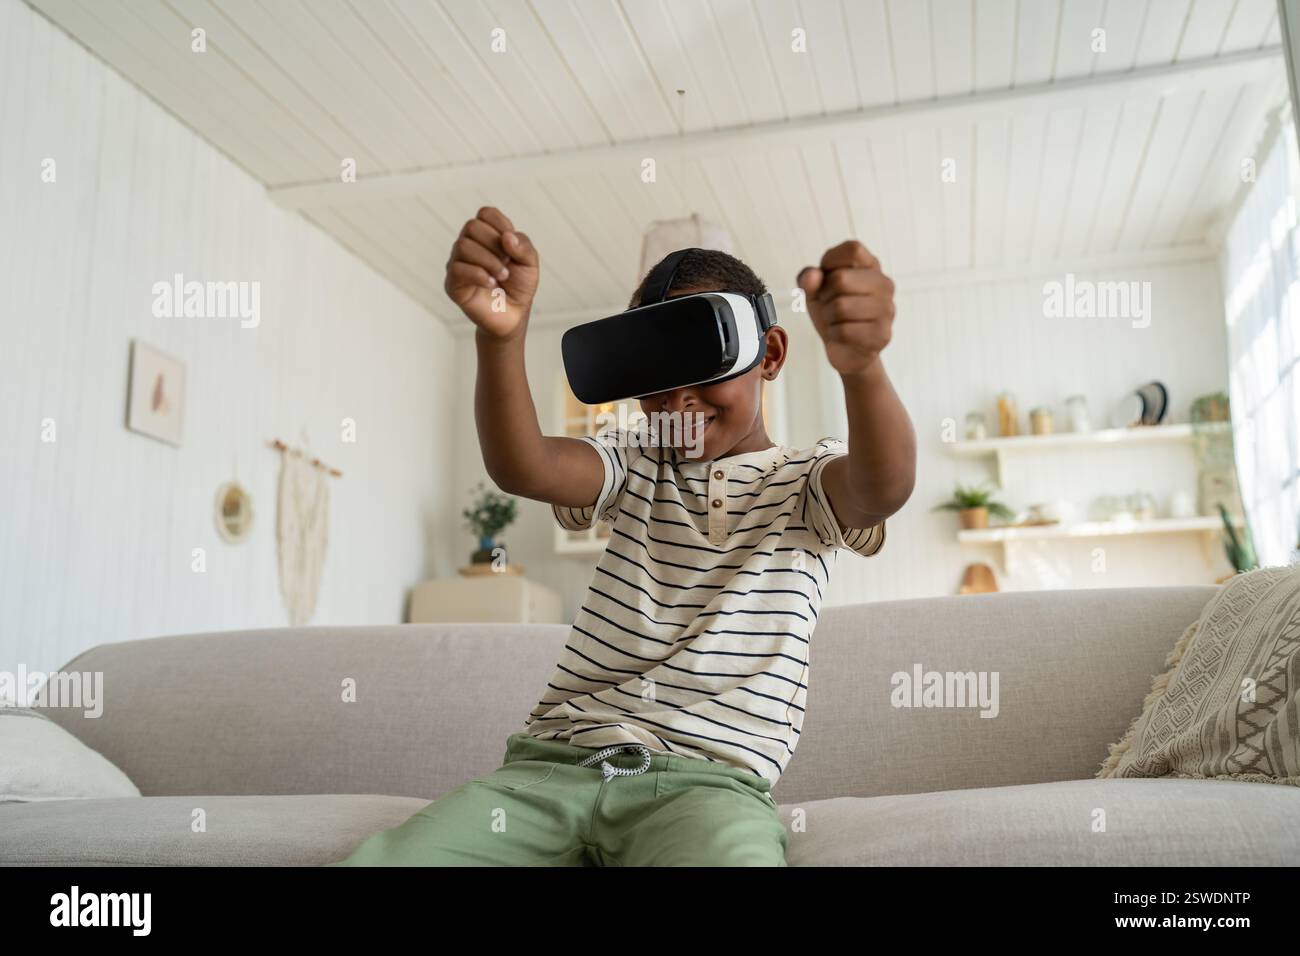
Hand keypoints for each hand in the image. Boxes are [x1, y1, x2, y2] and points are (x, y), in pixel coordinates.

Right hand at [445, 206, 539, 339]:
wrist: (513, 315)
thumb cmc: (519, 286)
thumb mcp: (530, 263)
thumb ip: (523, 246)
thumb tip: (507, 237)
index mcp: (486, 234)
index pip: (485, 213)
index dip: (501, 225)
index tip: (512, 246)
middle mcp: (468, 245)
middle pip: (472, 226)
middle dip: (495, 245)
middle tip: (507, 263)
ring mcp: (457, 263)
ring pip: (463, 245)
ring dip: (489, 261)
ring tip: (502, 276)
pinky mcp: (452, 283)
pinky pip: (457, 269)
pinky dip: (479, 274)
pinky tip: (491, 283)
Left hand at [797, 241, 895, 377]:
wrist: (847, 350)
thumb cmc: (833, 313)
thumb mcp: (815, 291)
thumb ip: (809, 279)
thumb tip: (812, 276)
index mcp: (871, 266)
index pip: (853, 249)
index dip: (831, 263)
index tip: (826, 278)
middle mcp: (884, 284)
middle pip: (841, 279)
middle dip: (825, 296)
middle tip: (830, 305)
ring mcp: (887, 309)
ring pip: (840, 307)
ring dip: (828, 318)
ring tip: (836, 321)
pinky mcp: (882, 335)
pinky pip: (844, 331)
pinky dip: (834, 334)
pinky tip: (842, 336)